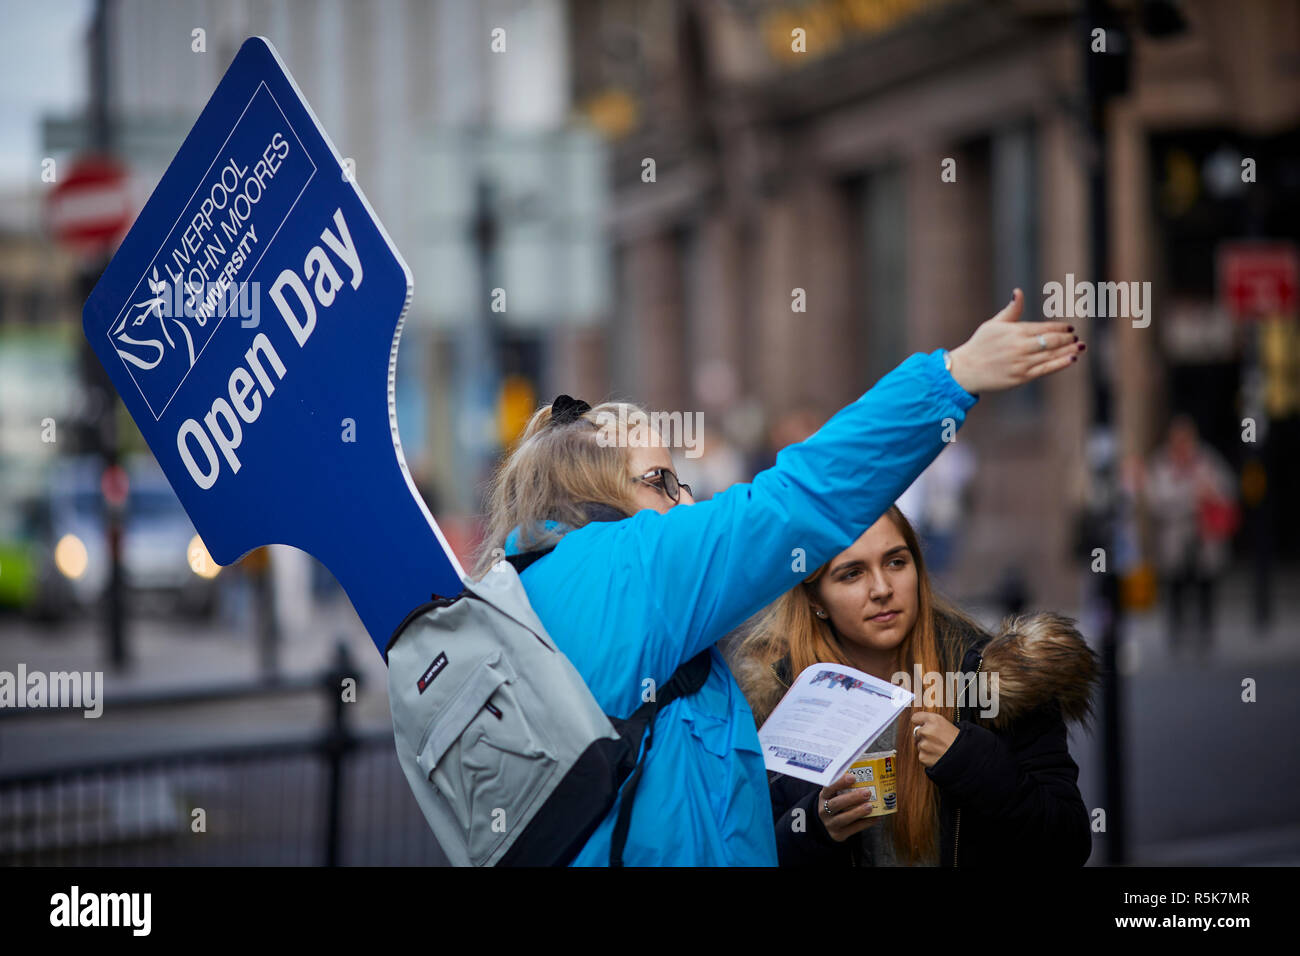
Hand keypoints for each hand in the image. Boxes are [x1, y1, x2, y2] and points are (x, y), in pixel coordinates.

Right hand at [816, 773, 880, 841]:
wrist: (827, 824)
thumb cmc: (837, 803)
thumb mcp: (835, 793)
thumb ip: (846, 784)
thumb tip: (864, 764)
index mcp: (824, 796)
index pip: (829, 788)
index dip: (840, 782)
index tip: (853, 777)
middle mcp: (824, 810)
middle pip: (836, 804)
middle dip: (852, 798)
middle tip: (867, 792)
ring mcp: (830, 824)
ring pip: (843, 818)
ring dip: (858, 812)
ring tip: (870, 806)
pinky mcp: (838, 834)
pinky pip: (853, 829)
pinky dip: (865, 823)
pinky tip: (875, 817)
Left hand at [911, 711, 958, 768]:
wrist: (966, 757)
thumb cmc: (959, 742)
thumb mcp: (947, 725)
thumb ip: (932, 722)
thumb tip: (922, 725)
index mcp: (934, 720)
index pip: (915, 718)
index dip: (919, 722)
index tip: (921, 725)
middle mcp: (927, 731)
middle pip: (917, 732)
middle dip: (924, 736)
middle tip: (937, 740)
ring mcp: (924, 744)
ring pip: (919, 744)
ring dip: (926, 747)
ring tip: (939, 748)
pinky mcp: (923, 756)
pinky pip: (921, 755)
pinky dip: (927, 757)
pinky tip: (937, 755)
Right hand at [947, 289, 1083, 393]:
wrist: (966, 370)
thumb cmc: (979, 345)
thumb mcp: (993, 324)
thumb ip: (1010, 310)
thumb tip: (1018, 292)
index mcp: (1015, 331)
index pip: (1044, 328)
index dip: (1060, 327)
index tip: (1069, 328)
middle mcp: (1020, 346)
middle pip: (1051, 341)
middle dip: (1067, 338)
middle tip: (1075, 337)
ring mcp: (1022, 362)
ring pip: (1052, 355)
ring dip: (1069, 349)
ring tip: (1080, 346)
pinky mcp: (1021, 377)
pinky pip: (1046, 369)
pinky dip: (1061, 363)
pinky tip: (1072, 358)